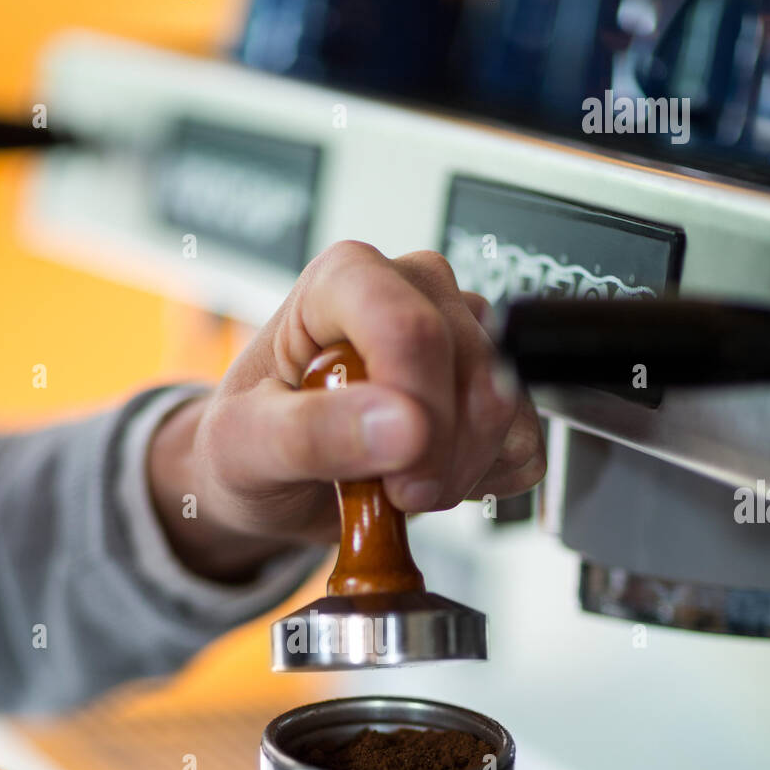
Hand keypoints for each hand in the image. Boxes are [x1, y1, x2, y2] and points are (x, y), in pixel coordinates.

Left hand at [148, 242, 544, 580]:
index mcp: (344, 279)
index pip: (411, 329)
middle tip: (385, 490)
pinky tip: (433, 476)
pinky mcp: (492, 384)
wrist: (271, 481)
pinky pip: (526, 441)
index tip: (392, 477)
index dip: (414, 412)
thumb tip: (399, 426)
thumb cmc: (247, 447)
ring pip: (506, 406)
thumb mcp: (243, 447)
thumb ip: (310, 433)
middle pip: (473, 371)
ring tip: (397, 483)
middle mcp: (412, 290)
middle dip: (437, 455)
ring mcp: (461, 333)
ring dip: (459, 472)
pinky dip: (485, 480)